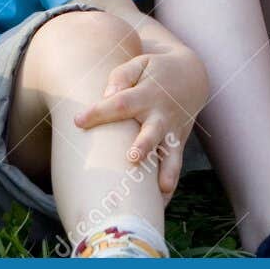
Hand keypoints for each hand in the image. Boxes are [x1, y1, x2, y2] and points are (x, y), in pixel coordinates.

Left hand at [73, 47, 208, 196]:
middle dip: (143, 146)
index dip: (100, 112)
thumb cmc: (154, 72)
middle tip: (133, 158)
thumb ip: (121, 76)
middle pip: (151, 132)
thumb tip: (107, 95)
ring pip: (171, 154)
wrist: (191, 77)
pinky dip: (169, 184)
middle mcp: (161, 115)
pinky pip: (174, 166)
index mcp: (147, 94)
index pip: (121, 103)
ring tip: (162, 189)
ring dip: (166, 171)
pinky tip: (160, 205)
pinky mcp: (178, 144)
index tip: (77, 121)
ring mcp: (172, 132)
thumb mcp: (139, 63)